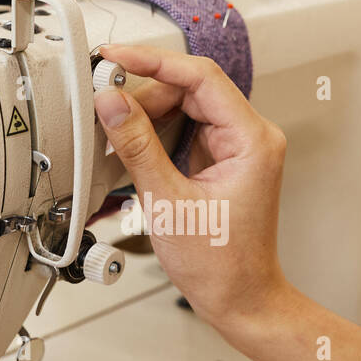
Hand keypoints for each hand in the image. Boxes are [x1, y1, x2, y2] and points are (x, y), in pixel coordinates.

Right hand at [92, 45, 290, 333]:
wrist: (241, 300)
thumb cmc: (221, 266)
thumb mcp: (167, 203)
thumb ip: (137, 147)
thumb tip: (113, 104)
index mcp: (252, 141)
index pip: (201, 77)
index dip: (154, 62)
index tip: (117, 59)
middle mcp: (251, 138)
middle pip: (191, 90)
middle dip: (146, 97)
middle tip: (107, 109)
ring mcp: (238, 149)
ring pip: (186, 109)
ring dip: (148, 118)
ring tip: (116, 135)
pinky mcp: (223, 161)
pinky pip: (186, 131)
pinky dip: (156, 136)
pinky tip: (132, 148)